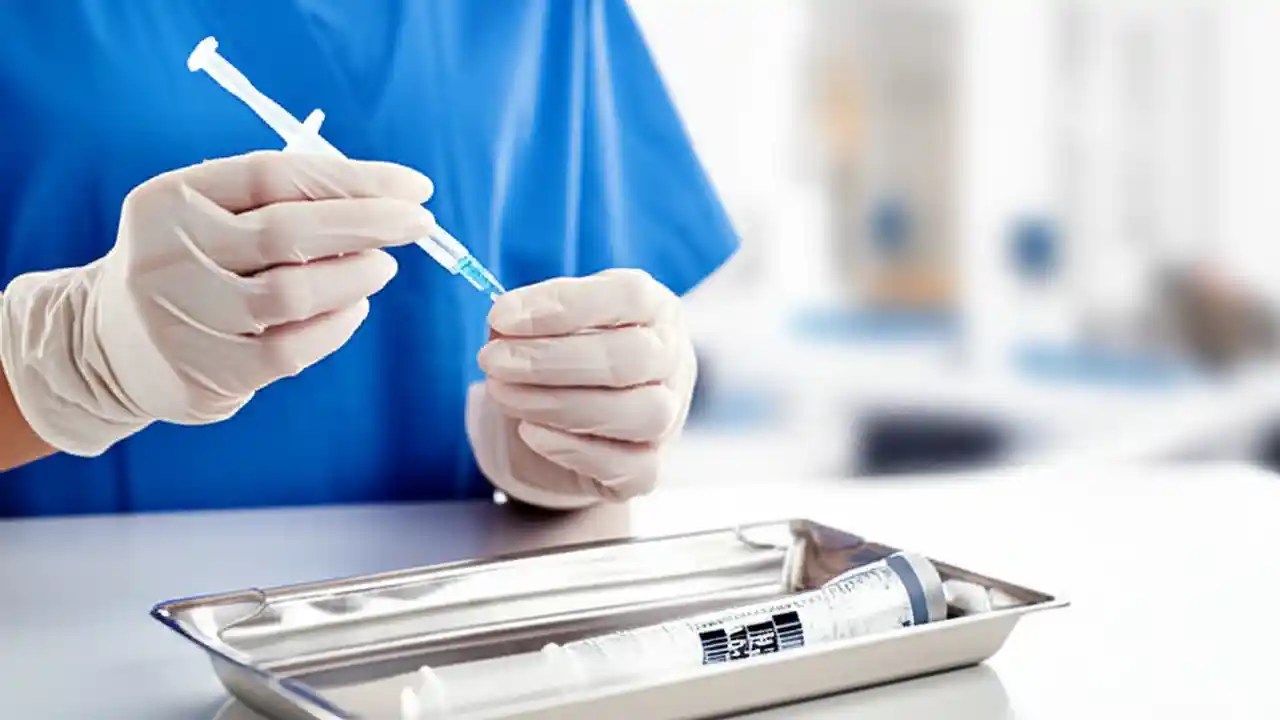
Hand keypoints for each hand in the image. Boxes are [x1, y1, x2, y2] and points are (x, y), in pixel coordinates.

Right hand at [0, 151, 434, 454]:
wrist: (108, 347)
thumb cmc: (191, 264)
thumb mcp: (209, 214)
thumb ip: (280, 198)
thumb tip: (386, 195)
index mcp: (171, 198)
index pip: (274, 175)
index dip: (353, 179)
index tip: (413, 187)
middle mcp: (169, 253)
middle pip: (289, 232)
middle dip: (370, 224)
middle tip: (419, 223)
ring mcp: (183, 317)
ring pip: (295, 293)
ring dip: (357, 277)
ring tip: (383, 266)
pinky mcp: (205, 372)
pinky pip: (293, 348)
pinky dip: (338, 325)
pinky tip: (354, 308)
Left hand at [467, 269, 695, 508]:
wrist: (566, 426)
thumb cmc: (564, 360)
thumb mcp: (545, 325)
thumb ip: (525, 320)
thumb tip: (503, 324)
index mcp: (654, 309)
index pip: (629, 297)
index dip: (565, 305)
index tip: (503, 316)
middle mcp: (672, 359)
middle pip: (632, 357)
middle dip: (551, 360)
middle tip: (492, 359)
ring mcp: (669, 417)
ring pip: (638, 414)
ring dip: (558, 405)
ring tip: (504, 394)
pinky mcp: (651, 468)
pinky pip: (630, 467)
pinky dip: (574, 450)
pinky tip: (531, 432)